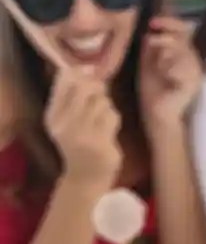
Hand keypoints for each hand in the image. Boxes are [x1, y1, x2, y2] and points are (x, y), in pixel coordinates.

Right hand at [45, 68, 121, 186]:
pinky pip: (112, 116)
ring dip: (107, 108)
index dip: (80, 74)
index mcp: (52, 117)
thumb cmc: (81, 142)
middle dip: (98, 89)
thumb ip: (75, 96)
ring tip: (101, 122)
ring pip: (102, 101)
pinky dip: (114, 120)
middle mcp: (63, 124)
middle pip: (86, 87)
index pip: (65, 81)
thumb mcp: (69, 120)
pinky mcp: (99, 142)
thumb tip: (87, 68)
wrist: (87, 176)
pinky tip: (108, 133)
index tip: (88, 77)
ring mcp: (81, 134)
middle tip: (100, 99)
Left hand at [138, 16, 202, 122]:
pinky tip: (165, 74)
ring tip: (158, 64)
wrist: (156, 114)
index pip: (182, 30)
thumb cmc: (152, 89)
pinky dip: (172, 68)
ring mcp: (195, 72)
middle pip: (184, 39)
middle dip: (166, 37)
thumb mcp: (147, 64)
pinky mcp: (193, 84)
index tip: (152, 22)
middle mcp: (192, 59)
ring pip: (185, 52)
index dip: (169, 22)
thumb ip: (150, 48)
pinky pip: (184, 70)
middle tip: (151, 41)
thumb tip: (149, 30)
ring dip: (167, 54)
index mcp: (182, 52)